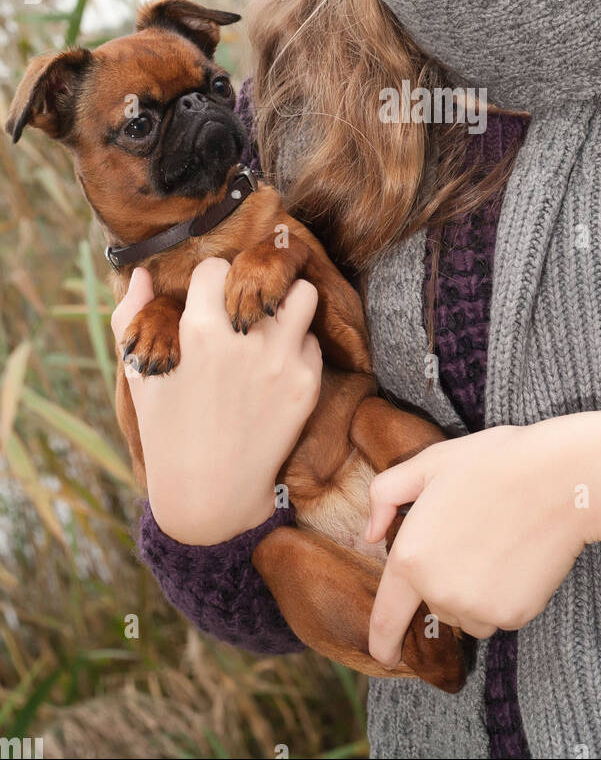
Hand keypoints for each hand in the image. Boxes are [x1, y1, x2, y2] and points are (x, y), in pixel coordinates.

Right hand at [110, 259, 322, 544]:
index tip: (209, 301)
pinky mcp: (307, 383)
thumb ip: (131, 317)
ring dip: (287, 306)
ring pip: (303, 296)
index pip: (215, 268)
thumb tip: (143, 275)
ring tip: (272, 324)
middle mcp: (244, 339)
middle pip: (262, 274)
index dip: (210, 283)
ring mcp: (281, 360)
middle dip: (251, 287)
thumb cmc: (165, 431)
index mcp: (199, 330)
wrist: (210, 491)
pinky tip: (278, 367)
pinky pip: (311, 342)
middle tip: (245, 307)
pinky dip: (297, 348)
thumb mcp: (138, 375)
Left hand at [364, 410, 600, 666]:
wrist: (560, 480)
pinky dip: (506, 596)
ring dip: (476, 593)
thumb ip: (386, 494)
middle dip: (447, 579)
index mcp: (411, 557)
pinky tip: (519, 559)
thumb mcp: (430, 463)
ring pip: (468, 614)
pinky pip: (500, 616)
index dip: (383, 642)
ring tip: (498, 544)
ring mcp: (478, 609)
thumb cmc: (494, 464)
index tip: (384, 656)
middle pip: (435, 604)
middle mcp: (440, 592)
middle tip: (472, 535)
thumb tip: (370, 532)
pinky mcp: (514, 616)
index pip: (387, 617)